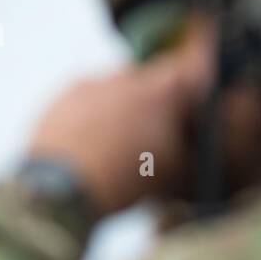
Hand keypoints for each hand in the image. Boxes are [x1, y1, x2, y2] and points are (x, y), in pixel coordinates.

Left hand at [27, 17, 215, 215]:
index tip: (192, 111)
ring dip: (122, 109)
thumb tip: (197, 147)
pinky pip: (88, 97)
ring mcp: (98, 81)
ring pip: (119, 89)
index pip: (195, 72)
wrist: (63, 188)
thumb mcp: (176, 173)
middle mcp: (133, 76)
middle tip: (150, 139)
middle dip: (155, 106)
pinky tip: (87, 145)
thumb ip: (192, 149)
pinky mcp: (67, 92)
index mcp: (166, 91)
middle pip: (154, 84)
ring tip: (113, 147)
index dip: (195, 93)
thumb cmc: (126, 179)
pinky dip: (91, 113)